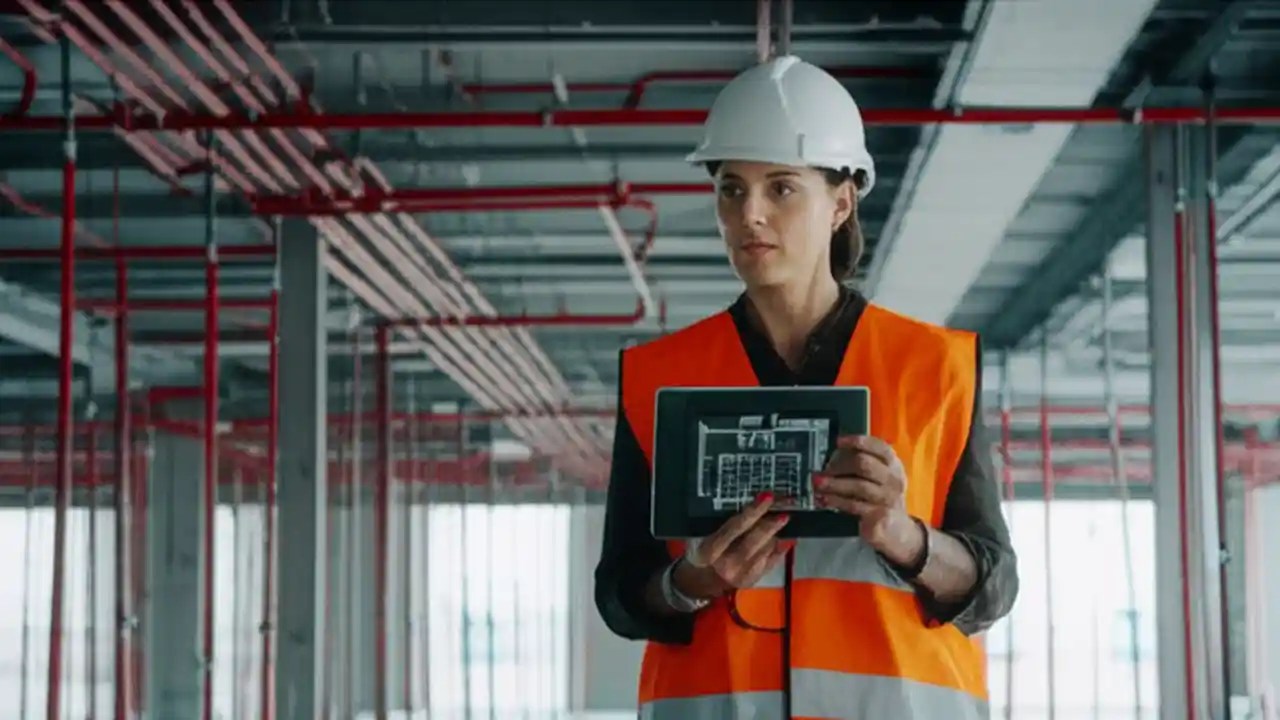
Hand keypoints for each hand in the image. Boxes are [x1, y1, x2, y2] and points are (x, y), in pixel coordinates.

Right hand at [674, 492, 793, 599]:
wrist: (703, 582)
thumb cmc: (702, 551)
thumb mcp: (702, 536)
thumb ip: (721, 524)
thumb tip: (751, 505)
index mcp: (711, 550)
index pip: (735, 527)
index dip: (753, 511)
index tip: (767, 496)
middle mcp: (728, 564)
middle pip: (754, 540)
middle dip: (771, 523)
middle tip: (785, 508)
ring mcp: (743, 574)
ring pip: (766, 549)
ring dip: (776, 532)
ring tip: (783, 517)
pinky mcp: (754, 580)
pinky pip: (773, 560)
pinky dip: (780, 547)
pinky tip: (786, 536)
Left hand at [813, 435, 924, 566]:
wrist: (899, 531)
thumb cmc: (883, 499)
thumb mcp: (880, 480)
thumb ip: (863, 467)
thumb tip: (832, 459)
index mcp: (894, 466)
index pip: (879, 447)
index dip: (858, 441)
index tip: (838, 441)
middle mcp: (894, 479)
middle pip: (864, 464)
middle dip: (839, 465)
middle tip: (823, 469)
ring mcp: (888, 498)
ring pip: (857, 485)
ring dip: (834, 483)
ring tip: (817, 483)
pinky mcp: (879, 515)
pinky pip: (853, 504)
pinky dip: (836, 500)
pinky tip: (824, 499)